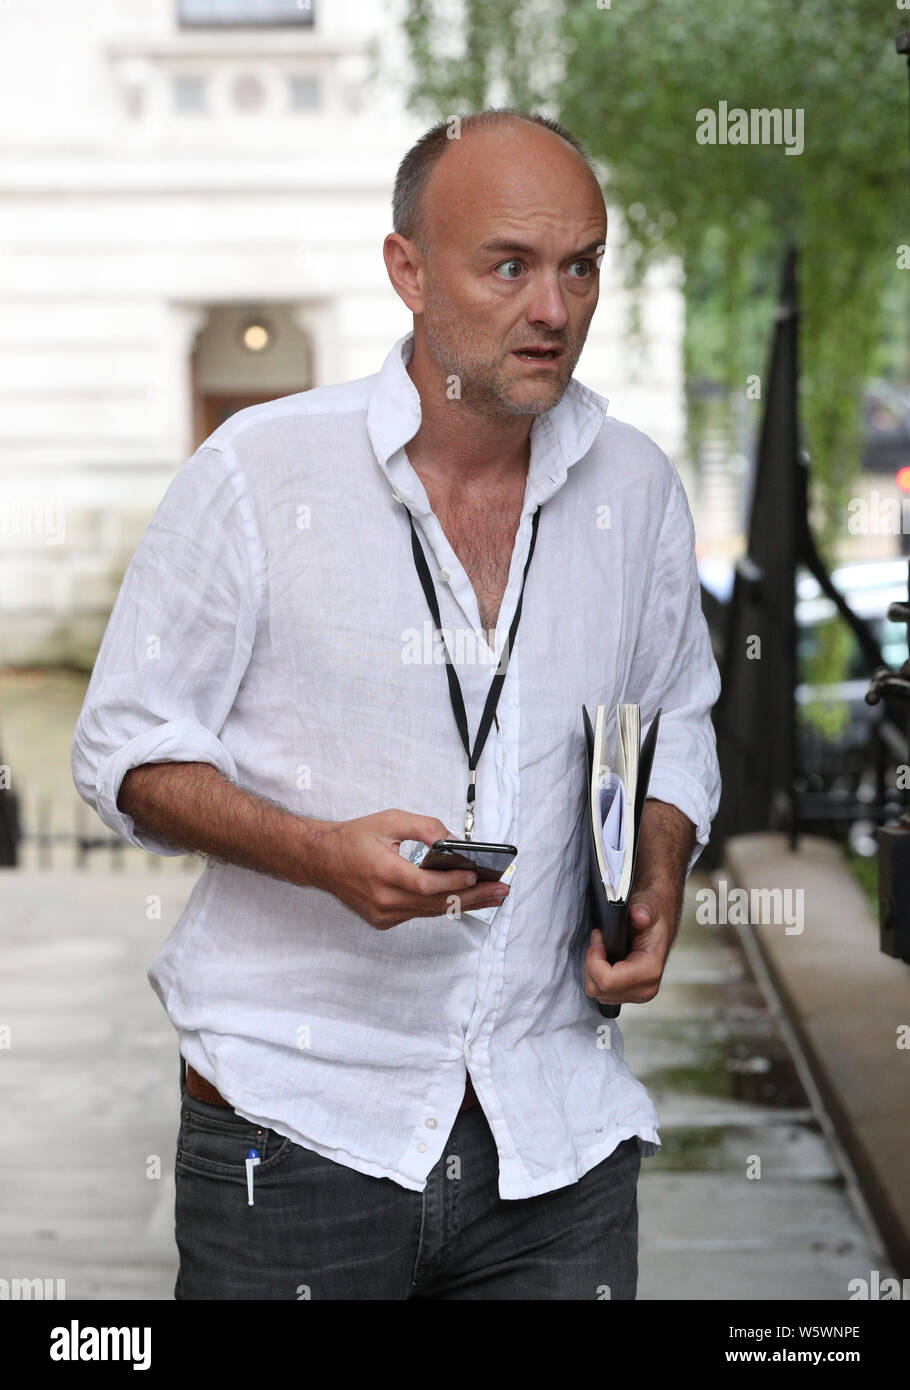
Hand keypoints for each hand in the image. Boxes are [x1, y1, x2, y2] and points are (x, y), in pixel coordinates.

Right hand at [309, 808, 509, 929]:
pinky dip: (440, 904)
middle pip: (435, 903)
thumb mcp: (389, 820)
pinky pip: (418, 913)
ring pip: (430, 911)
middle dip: (473, 897)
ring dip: (463, 903)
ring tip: (492, 896)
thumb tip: (454, 841)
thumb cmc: (354, 838)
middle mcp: (383, 899)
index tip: (477, 875)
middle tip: (500, 891)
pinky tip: (463, 898)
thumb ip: (424, 827)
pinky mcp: (383, 920)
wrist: (321, 860)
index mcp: (382, 872)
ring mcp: (383, 914)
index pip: (424, 884)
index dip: (452, 882)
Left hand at [583, 878, 681, 1005]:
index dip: (594, 959)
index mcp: (649, 970)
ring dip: (594, 969)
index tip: (598, 938)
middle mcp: (645, 988)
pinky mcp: (630, 993)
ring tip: (603, 948)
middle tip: (599, 941)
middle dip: (592, 963)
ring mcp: (638, 994)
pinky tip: (606, 958)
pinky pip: (602, 992)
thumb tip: (640, 916)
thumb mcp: (648, 906)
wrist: (660, 920)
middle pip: (599, 989)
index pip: (606, 981)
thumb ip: (643, 911)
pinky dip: (598, 975)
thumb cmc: (653, 914)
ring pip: (598, 992)